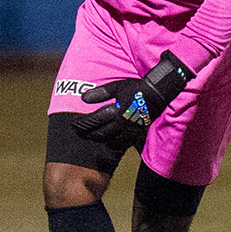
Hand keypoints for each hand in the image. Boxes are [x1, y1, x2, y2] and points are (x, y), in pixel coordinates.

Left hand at [74, 51, 192, 148]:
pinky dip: (113, 144)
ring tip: (92, 138)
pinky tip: (108, 142)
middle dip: (88, 134)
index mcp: (116, 111)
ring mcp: (130, 131)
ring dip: (100, 140)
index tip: (73, 125)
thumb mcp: (116, 87)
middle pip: (101, 133)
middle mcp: (122, 124)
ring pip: (111, 141)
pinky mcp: (137, 134)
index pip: (95, 121)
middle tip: (79, 134)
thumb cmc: (135, 88)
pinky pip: (123, 143)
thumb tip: (83, 99)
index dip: (83, 124)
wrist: (157, 93)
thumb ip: (100, 94)